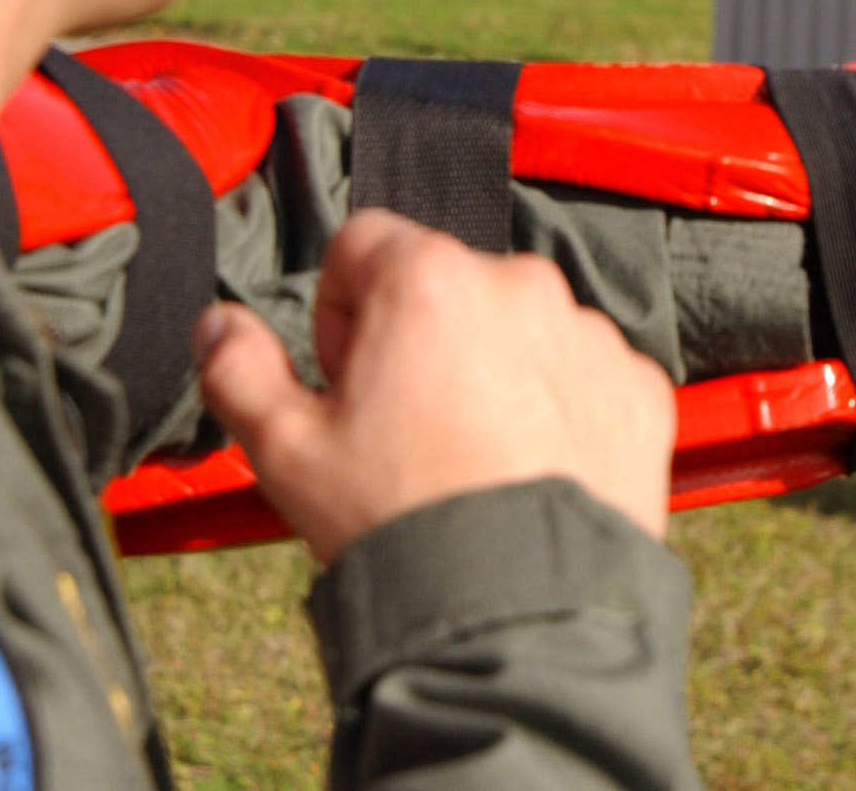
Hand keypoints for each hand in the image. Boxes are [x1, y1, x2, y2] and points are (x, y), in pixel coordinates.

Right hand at [197, 210, 675, 561]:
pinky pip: (584, 376)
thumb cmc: (403, 526)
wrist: (515, 613)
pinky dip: (557, 409)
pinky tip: (525, 471)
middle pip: (447, 284)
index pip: (362, 243)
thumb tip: (217, 328)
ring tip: (468, 459)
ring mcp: (589, 337)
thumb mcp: (286, 451)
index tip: (345, 378)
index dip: (337, 310)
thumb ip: (238, 370)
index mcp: (429, 281)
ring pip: (520, 329)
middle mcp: (520, 288)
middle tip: (401, 430)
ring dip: (490, 370)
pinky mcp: (638, 389)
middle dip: (417, 340)